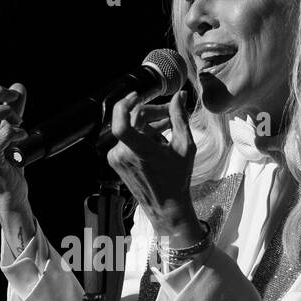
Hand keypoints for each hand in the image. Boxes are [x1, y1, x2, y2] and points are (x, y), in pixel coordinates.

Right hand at [0, 84, 30, 208]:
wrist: (8, 193)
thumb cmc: (4, 163)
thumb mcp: (3, 132)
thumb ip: (10, 109)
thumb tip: (18, 86)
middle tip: (12, 97)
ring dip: (8, 112)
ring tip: (19, 121)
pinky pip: (4, 132)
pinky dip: (16, 129)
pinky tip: (22, 135)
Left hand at [106, 89, 202, 244]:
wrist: (166, 205)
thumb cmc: (177, 178)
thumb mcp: (184, 146)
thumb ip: (180, 117)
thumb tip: (180, 95)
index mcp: (139, 151)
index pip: (121, 122)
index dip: (126, 104)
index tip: (138, 95)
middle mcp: (123, 154)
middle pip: (134, 120)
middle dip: (153, 112)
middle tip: (170, 112)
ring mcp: (116, 158)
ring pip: (132, 129)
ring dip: (149, 124)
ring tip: (168, 128)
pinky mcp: (115, 162)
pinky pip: (128, 140)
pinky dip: (142, 136)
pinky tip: (158, 140)